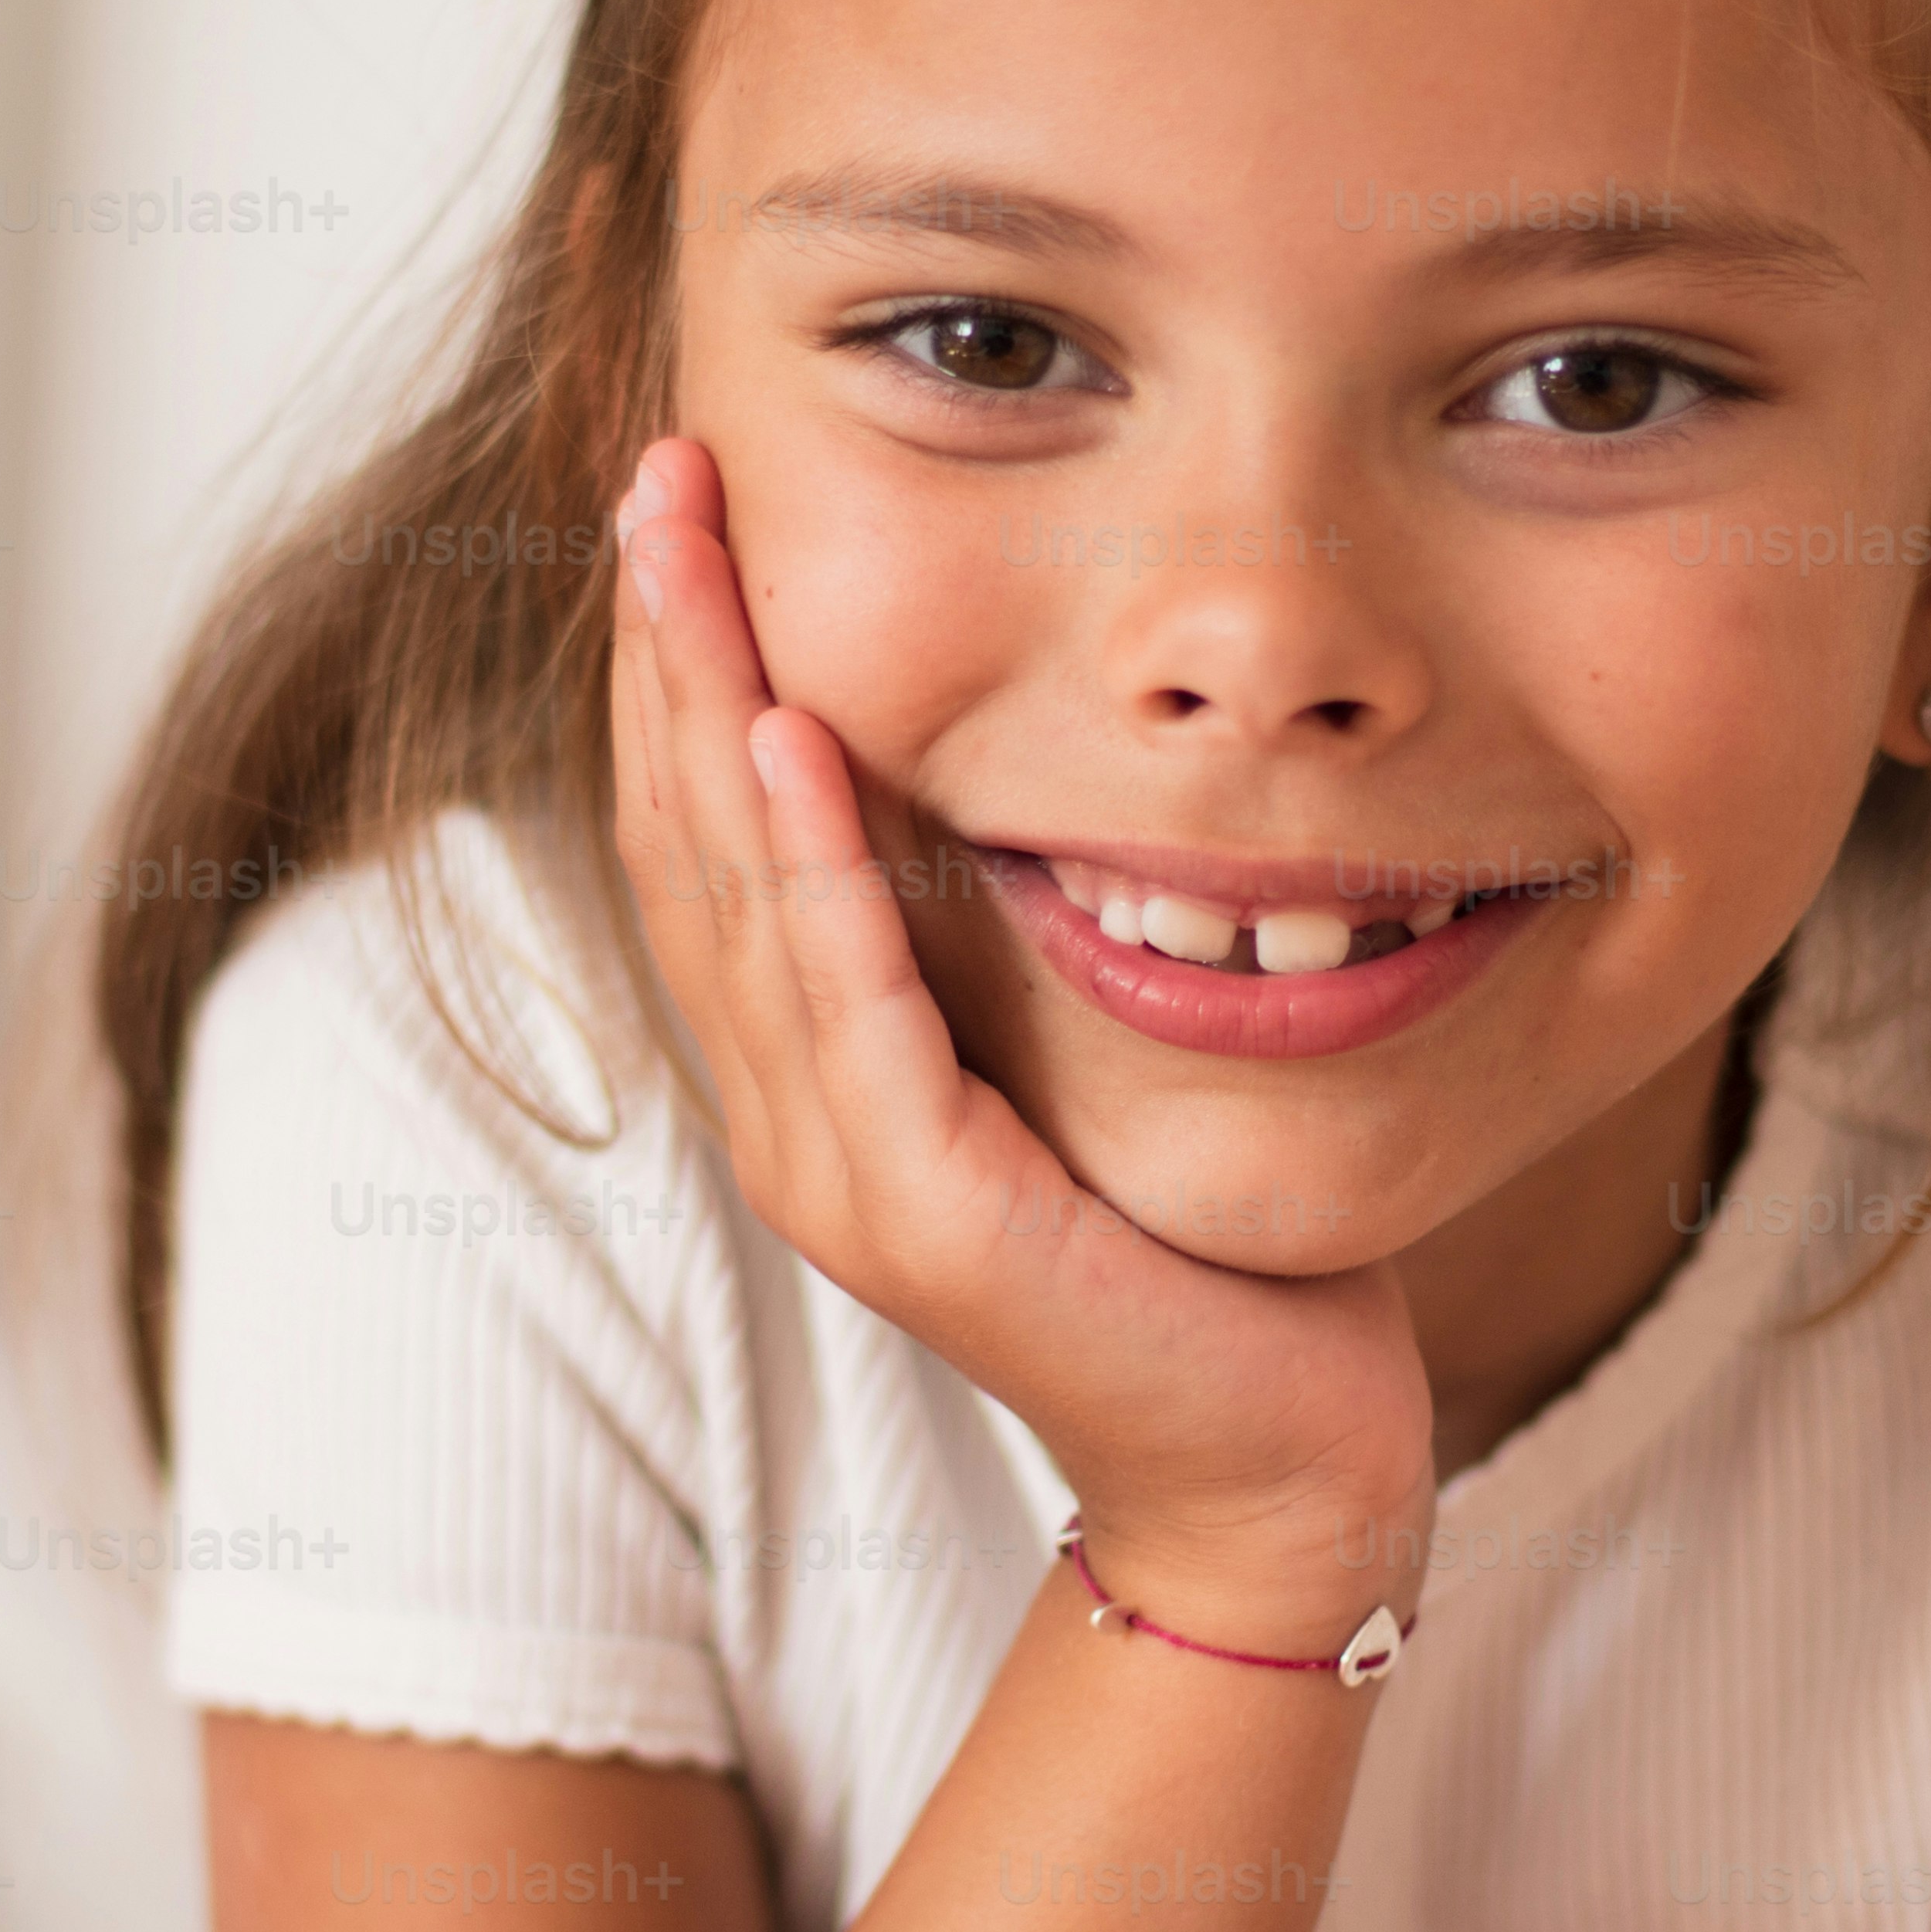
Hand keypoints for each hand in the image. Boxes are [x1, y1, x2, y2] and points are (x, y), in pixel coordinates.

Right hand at [604, 437, 1436, 1641]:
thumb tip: (1001, 767)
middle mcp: (788, 1116)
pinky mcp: (919, 1216)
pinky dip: (812, 865)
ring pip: (736, 896)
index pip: (706, 835)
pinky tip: (792, 740)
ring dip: (707, 708)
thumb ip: (1001, 935)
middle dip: (665, 646)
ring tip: (686, 550)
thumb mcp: (1075, 1047)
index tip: (680, 507)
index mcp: (812, 1073)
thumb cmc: (1196, 1250)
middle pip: (686, 838)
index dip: (681, 668)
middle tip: (657, 472)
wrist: (1273, 1459)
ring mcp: (835, 1172)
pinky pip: (847, 1005)